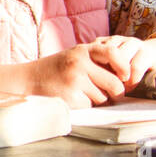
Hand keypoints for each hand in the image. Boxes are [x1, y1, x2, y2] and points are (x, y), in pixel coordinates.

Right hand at [0, 45, 125, 107]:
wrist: (27, 80)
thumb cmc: (55, 69)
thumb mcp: (74, 56)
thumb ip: (97, 60)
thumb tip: (128, 74)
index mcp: (82, 50)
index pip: (113, 53)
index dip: (124, 66)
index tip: (125, 76)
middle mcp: (78, 63)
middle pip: (115, 83)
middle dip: (115, 92)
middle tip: (109, 94)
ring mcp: (74, 80)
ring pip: (104, 97)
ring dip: (98, 99)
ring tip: (82, 93)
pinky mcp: (71, 97)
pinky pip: (91, 106)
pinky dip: (86, 105)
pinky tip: (73, 98)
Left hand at [88, 34, 155, 90]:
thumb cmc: (127, 69)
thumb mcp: (108, 68)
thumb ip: (97, 71)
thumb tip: (83, 89)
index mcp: (102, 43)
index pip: (89, 54)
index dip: (91, 70)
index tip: (91, 84)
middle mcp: (115, 40)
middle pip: (104, 55)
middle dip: (105, 73)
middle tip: (105, 88)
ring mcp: (131, 43)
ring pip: (119, 59)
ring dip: (118, 77)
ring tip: (118, 89)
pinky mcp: (147, 51)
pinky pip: (135, 66)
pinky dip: (131, 79)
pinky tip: (130, 87)